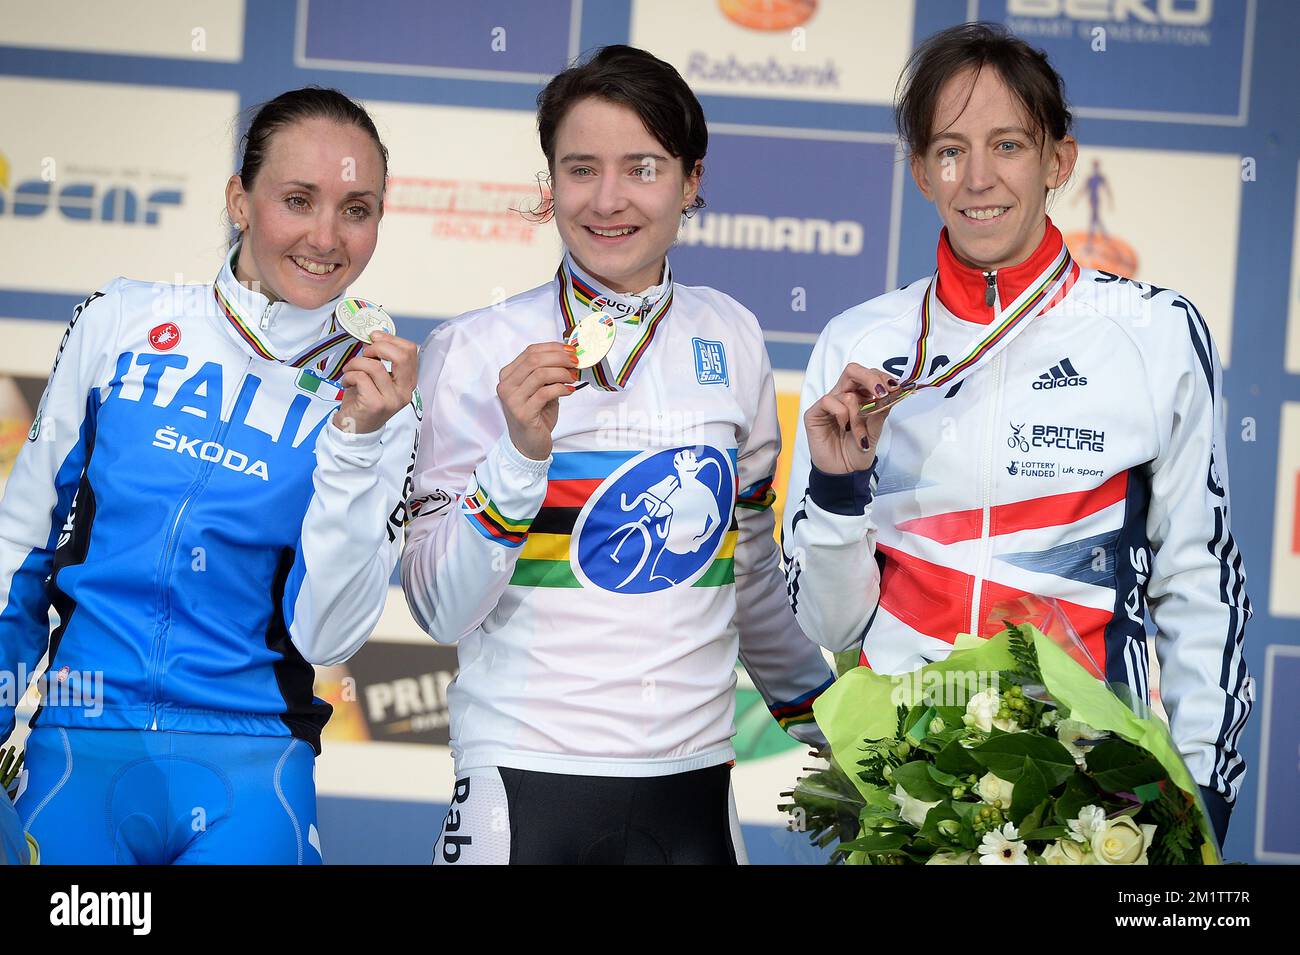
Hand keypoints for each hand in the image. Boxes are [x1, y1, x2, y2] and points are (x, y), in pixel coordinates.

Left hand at [332, 331, 418, 434]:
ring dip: (356, 363)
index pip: (410, 351)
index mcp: (408, 382)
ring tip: (349, 370)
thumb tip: (375, 337)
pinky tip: (346, 382)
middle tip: (365, 353)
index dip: (390, 339)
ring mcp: (391, 399)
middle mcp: (404, 391)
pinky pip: (361, 377)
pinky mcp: (375, 404)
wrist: (354, 430)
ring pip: (375, 366)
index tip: (374, 338)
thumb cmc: (364, 401)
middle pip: (402, 356)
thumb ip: (381, 361)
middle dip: (378, 347)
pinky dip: (349, 375)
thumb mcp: (378, 379)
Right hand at [497, 342, 579, 460]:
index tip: (570, 350)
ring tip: (573, 377)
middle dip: (559, 358)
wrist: (529, 444)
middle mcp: (506, 385)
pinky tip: (569, 391)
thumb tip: (569, 356)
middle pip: (534, 360)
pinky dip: (561, 388)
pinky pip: (545, 393)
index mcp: (508, 375)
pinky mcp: (522, 413)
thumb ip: (549, 372)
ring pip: (539, 374)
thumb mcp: (541, 389)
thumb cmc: (536, 415)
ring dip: (561, 373)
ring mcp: (512, 400)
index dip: (553, 348)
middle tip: (575, 362)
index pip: (530, 351)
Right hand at [804, 363, 898, 473]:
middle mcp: (843, 396)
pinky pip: (829, 401)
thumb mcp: (876, 430)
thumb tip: (894, 392)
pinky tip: (844, 428)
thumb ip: (881, 410)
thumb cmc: (858, 451)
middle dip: (871, 378)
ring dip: (859, 416)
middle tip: (882, 392)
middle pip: (853, 370)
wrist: (844, 472)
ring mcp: (828, 404)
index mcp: (859, 397)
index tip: (896, 388)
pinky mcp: (814, 413)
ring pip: (847, 393)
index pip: (869, 375)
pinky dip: (842, 415)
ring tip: (860, 435)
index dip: (882, 377)